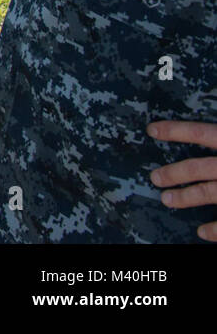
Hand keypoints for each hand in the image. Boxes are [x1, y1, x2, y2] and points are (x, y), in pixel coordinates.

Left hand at [148, 119, 216, 241]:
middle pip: (198, 167)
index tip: (151, 130)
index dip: (175, 131)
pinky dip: (215, 229)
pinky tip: (201, 232)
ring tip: (166, 200)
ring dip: (186, 197)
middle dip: (173, 172)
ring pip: (209, 192)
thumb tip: (207, 132)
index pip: (201, 133)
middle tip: (154, 177)